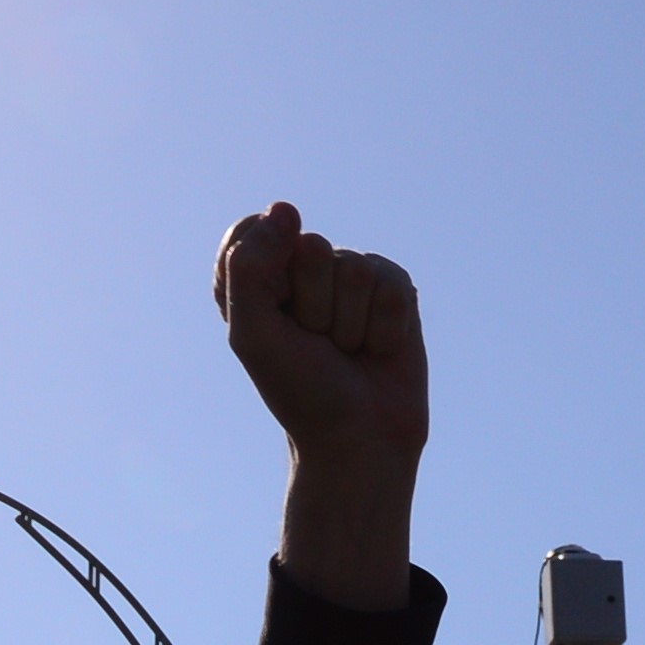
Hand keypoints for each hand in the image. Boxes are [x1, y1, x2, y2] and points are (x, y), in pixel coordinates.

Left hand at [214, 202, 423, 609]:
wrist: (359, 436)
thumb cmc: (299, 390)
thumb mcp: (254, 335)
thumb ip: (251, 269)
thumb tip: (285, 208)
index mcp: (256, 276)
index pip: (251, 230)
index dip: (266, 270)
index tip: (272, 313)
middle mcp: (301, 268)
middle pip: (308, 246)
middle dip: (312, 303)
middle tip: (314, 342)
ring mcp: (350, 274)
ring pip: (352, 267)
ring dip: (348, 322)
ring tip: (346, 349)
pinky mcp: (393, 287)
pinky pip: (391, 285)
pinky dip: (383, 327)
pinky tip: (378, 348)